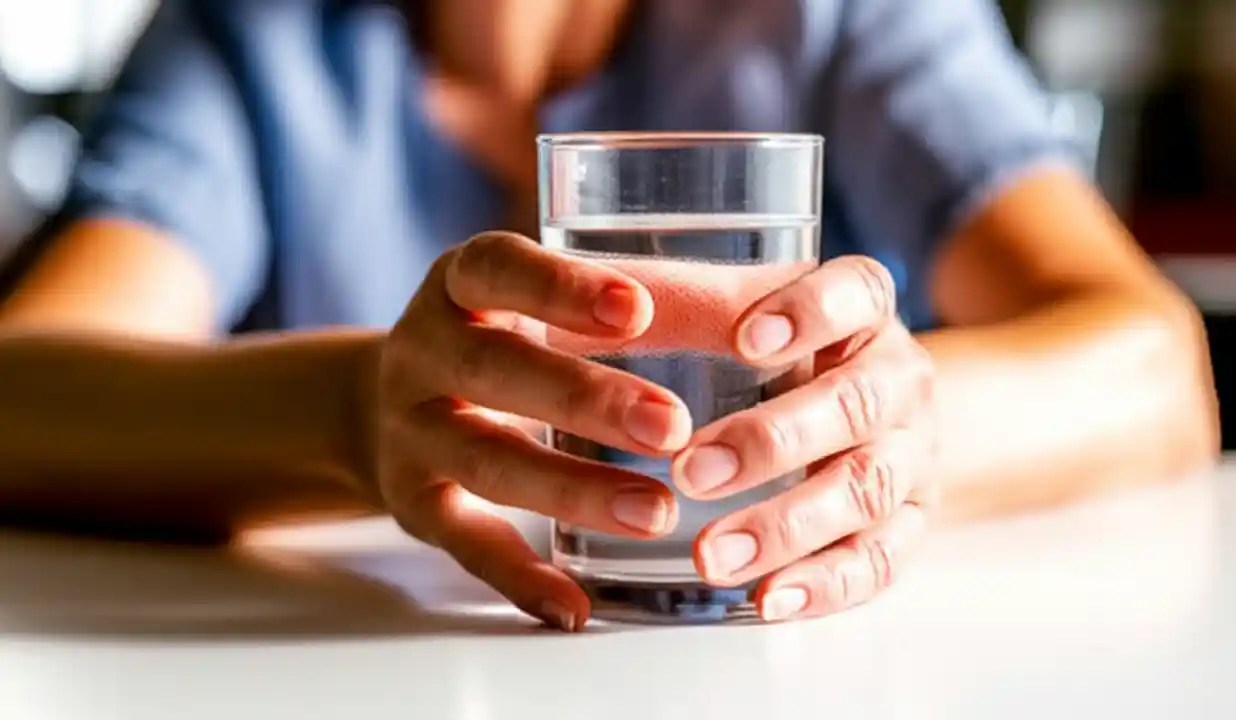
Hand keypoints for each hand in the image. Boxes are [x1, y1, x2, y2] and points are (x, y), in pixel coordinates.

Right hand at [376, 231, 690, 631]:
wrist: (381, 402)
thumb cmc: (504, 339)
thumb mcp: (541, 302)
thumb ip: (631, 304)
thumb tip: (763, 322)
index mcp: (462, 284)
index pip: (499, 269)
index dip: (562, 288)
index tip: (638, 309)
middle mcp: (423, 351)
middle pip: (497, 369)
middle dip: (586, 399)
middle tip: (674, 426)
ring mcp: (411, 430)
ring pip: (488, 461)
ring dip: (572, 491)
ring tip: (656, 512)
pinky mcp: (414, 503)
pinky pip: (466, 543)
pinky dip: (520, 576)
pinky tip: (575, 605)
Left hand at [671, 255, 936, 621]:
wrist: (848, 410)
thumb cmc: (771, 352)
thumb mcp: (725, 312)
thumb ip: (671, 304)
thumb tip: (586, 302)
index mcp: (863, 309)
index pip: (857, 293)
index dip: (809, 314)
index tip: (744, 341)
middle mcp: (900, 378)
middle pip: (859, 404)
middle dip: (773, 440)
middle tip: (691, 470)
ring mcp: (911, 455)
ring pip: (867, 489)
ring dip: (787, 526)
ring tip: (711, 554)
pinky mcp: (907, 526)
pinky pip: (879, 562)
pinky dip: (825, 585)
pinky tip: (767, 598)